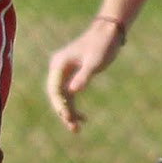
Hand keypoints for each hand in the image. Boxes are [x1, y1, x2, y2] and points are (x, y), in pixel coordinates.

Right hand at [45, 18, 125, 132]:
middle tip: (73, 127)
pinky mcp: (73, 76)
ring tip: (76, 129)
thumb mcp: (94, 62)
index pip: (54, 89)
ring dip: (69, 112)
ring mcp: (65, 74)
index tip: (66, 116)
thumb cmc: (101, 45)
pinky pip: (70, 95)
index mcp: (58, 64)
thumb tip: (72, 92)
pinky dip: (75, 106)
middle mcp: (58, 69)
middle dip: (63, 112)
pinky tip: (83, 118)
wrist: (108, 33)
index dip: (59, 104)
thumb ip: (83, 76)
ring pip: (63, 98)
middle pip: (56, 96)